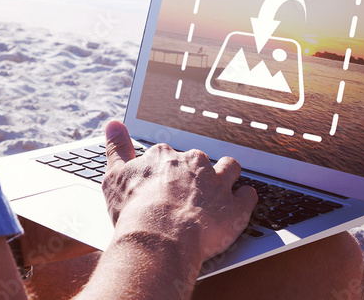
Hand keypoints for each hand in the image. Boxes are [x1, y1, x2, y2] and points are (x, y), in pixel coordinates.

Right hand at [100, 120, 256, 266]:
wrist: (158, 239)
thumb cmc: (135, 213)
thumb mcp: (114, 177)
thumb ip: (116, 148)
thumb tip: (114, 125)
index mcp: (165, 156)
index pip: (169, 155)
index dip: (168, 170)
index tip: (165, 182)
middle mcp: (193, 163)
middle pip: (200, 160)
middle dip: (196, 174)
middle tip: (188, 194)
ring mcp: (217, 183)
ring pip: (230, 168)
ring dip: (228, 177)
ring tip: (221, 191)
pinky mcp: (235, 206)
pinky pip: (248, 196)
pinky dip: (245, 201)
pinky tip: (240, 206)